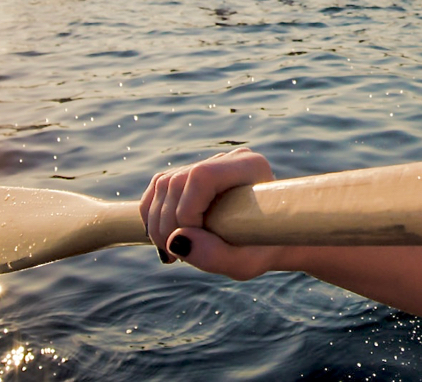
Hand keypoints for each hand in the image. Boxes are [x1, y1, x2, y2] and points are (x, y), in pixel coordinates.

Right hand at [141, 148, 285, 279]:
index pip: (202, 176)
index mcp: (250, 168)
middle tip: (177, 256)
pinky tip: (165, 240)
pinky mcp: (191, 175)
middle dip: (167, 224)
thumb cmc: (262, 250)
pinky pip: (158, 188)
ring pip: (163, 184)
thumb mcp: (246, 263)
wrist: (269, 240)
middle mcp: (228, 159)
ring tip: (172, 252)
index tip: (193, 239)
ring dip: (157, 224)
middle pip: (176, 181)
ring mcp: (208, 164)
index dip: (187, 209)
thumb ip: (214, 255)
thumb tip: (176, 241)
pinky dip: (152, 216)